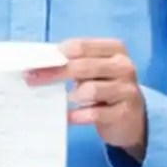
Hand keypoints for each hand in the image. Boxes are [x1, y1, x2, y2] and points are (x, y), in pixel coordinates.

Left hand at [25, 38, 146, 160]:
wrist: (134, 119)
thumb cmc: (107, 89)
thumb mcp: (97, 71)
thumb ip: (76, 63)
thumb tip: (43, 63)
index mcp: (115, 50)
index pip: (82, 46)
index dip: (57, 54)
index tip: (36, 61)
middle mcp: (124, 66)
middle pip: (83, 66)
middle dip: (54, 73)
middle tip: (32, 79)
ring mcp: (126, 90)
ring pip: (90, 90)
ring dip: (74, 95)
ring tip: (69, 99)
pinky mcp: (123, 113)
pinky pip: (94, 113)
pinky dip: (77, 115)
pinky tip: (68, 116)